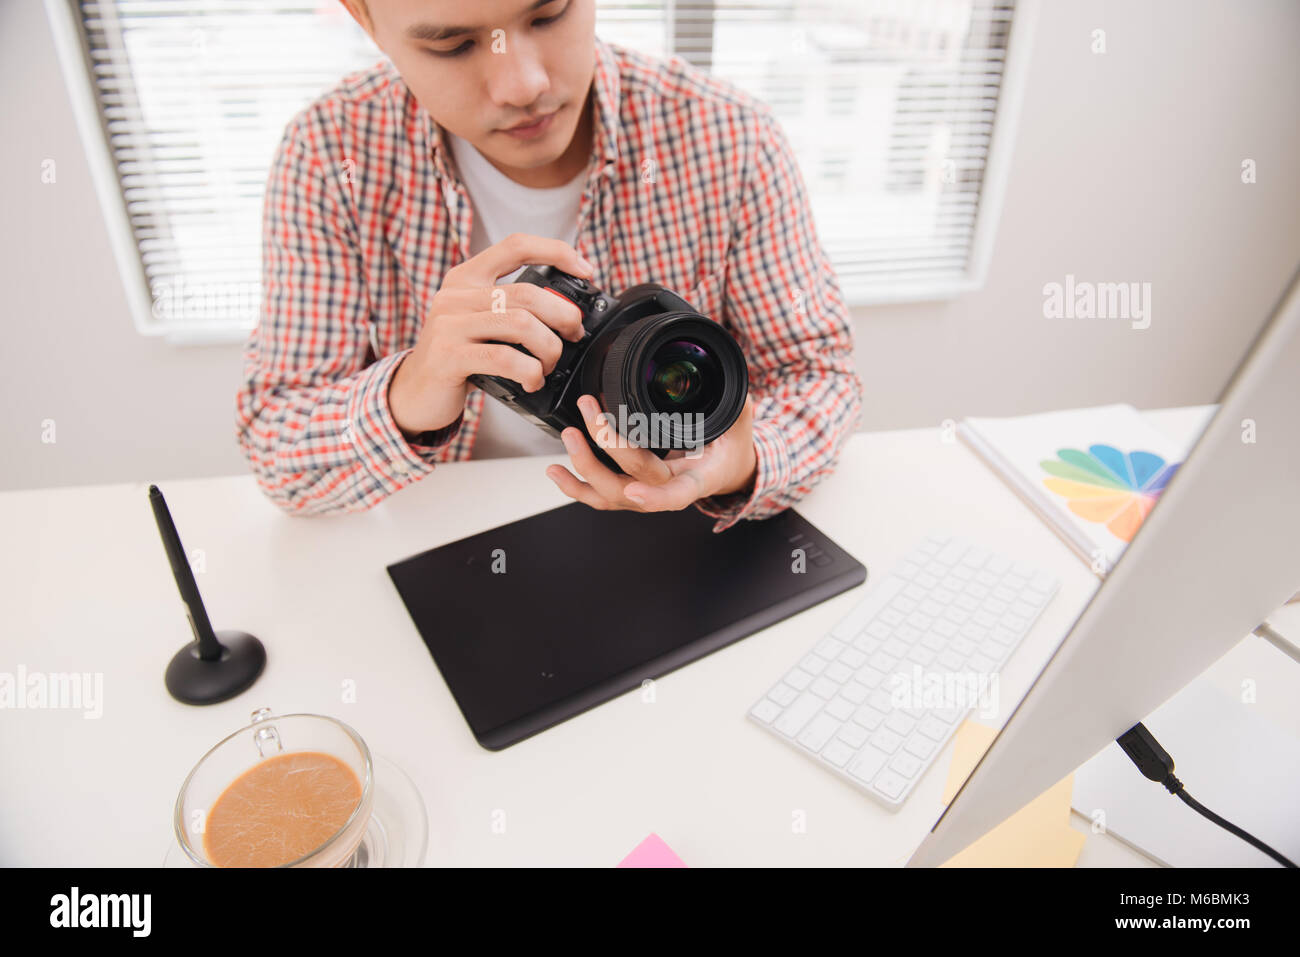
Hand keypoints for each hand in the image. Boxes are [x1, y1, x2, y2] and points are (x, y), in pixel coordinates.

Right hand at [388, 233, 593, 436]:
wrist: (414, 394)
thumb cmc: (457, 357)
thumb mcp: (479, 323)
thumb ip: (510, 308)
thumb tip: (567, 311)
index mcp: (466, 278)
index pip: (515, 245)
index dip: (556, 251)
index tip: (586, 270)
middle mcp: (455, 295)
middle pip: (528, 292)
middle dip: (564, 316)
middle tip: (573, 336)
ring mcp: (448, 324)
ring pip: (521, 324)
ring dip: (549, 349)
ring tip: (549, 365)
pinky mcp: (448, 356)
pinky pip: (504, 357)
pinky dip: (530, 371)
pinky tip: (532, 380)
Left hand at [546, 394, 758, 511]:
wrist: (727, 472)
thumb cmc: (731, 450)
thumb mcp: (740, 426)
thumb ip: (736, 407)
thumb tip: (734, 384)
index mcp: (697, 479)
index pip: (677, 493)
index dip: (656, 495)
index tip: (635, 489)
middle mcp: (668, 490)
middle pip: (632, 481)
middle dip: (605, 449)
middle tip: (589, 413)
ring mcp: (646, 493)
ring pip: (610, 493)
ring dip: (584, 466)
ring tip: (569, 435)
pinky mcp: (631, 490)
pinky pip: (600, 496)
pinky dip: (574, 486)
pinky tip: (556, 470)